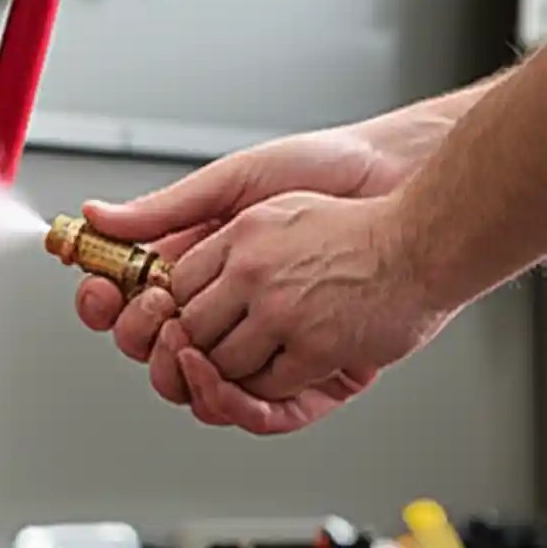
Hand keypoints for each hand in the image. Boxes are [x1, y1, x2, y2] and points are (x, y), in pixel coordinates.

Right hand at [74, 127, 395, 402]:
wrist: (394, 180)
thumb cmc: (320, 169)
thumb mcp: (232, 183)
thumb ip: (165, 210)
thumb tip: (97, 215)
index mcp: (198, 267)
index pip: (129, 300)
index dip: (103, 302)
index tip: (100, 288)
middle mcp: (225, 311)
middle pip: (153, 351)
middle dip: (140, 338)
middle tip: (157, 309)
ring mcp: (263, 345)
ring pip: (195, 387)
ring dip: (178, 373)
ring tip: (189, 340)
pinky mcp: (306, 371)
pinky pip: (257, 410)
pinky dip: (231, 402)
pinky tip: (221, 377)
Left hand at [167, 191, 456, 433]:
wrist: (425, 240)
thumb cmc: (359, 224)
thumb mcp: (278, 206)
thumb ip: (224, 233)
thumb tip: (170, 262)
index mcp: (241, 235)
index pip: (177, 283)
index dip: (180, 307)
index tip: (190, 316)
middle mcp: (253, 271)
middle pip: (191, 328)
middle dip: (198, 346)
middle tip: (212, 350)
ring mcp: (282, 311)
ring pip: (223, 364)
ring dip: (234, 373)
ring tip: (256, 359)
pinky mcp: (316, 346)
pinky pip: (269, 386)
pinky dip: (272, 388)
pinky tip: (287, 369)